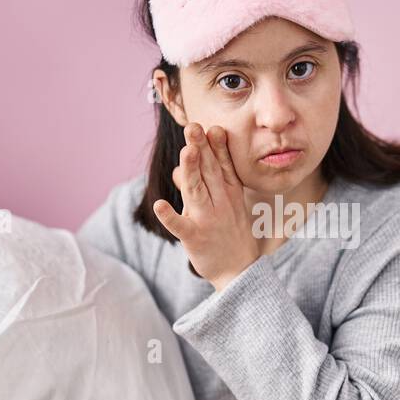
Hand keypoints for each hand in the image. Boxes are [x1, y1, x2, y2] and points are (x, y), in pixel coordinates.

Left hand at [153, 123, 259, 290]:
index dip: (216, 146)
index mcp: (230, 194)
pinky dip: (170, 216)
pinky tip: (159, 205)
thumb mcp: (225, 206)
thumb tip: (178, 170)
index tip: (210, 127)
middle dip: (201, 148)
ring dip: (191, 171)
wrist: (240, 272)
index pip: (222, 165)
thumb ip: (204, 186)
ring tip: (186, 152)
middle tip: (193, 127)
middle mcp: (221, 204)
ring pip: (197, 192)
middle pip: (209, 172)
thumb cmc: (230, 235)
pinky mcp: (195, 239)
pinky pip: (181, 226)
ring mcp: (208, 221)